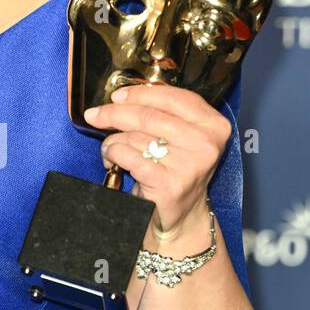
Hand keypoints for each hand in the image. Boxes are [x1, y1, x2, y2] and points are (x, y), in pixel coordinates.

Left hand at [83, 83, 231, 237]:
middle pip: (149, 115)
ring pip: (135, 136)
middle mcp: (205, 144)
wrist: (181, 216)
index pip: (173, 97)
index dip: (140, 93)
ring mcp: (188, 165)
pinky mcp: (168, 184)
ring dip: (113, 140)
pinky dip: (113, 154)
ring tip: (109, 148)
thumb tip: (121, 98)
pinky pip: (128, 156)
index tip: (117, 96)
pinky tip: (111, 160)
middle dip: (115, 113)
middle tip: (95, 115)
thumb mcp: (182, 138)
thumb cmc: (176, 171)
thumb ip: (164, 114)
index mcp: (214, 125)